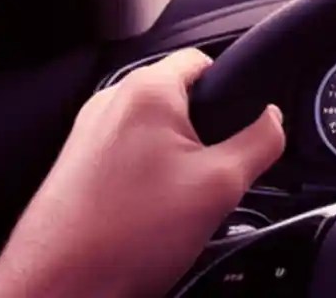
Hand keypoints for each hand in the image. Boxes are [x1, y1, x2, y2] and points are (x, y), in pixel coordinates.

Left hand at [0, 49, 284, 297]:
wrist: (60, 284)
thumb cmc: (125, 236)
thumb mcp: (219, 186)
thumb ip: (259, 142)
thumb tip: (275, 120)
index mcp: (146, 90)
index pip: (206, 60)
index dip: (236, 91)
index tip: (245, 127)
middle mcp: (111, 101)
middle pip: (183, 100)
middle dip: (206, 136)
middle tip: (212, 178)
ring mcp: (90, 132)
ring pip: (158, 133)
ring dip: (178, 161)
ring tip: (178, 205)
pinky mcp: (79, 164)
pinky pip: (131, 156)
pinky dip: (150, 179)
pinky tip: (151, 216)